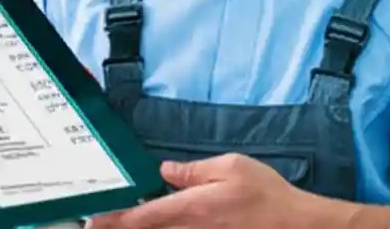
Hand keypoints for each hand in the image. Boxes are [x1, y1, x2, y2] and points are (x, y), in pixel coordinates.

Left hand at [87, 154, 334, 228]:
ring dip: (143, 228)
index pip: (142, 217)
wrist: (297, 225)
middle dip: (122, 228)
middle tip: (98, 223)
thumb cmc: (266, 193)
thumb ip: (193, 171)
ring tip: (124, 222)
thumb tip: (164, 172)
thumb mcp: (230, 167)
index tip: (92, 221)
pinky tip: (160, 224)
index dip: (114, 220)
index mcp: (191, 208)